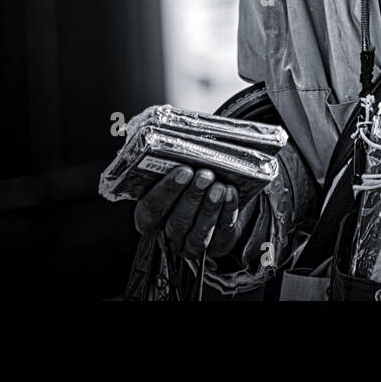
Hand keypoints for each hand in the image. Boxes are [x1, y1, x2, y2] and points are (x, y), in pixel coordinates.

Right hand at [133, 166, 250, 260]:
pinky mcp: (218, 245)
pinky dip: (226, 212)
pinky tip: (230, 193)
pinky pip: (222, 233)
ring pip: (197, 234)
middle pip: (176, 223)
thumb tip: (176, 136)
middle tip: (204, 175)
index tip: (182, 171)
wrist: (224, 194)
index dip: (165, 192)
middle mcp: (168, 234)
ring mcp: (192, 244)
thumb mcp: (180, 167)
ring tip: (219, 185)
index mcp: (151, 215)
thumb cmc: (194, 177)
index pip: (150, 210)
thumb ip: (174, 158)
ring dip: (209, 208)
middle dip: (191, 197)